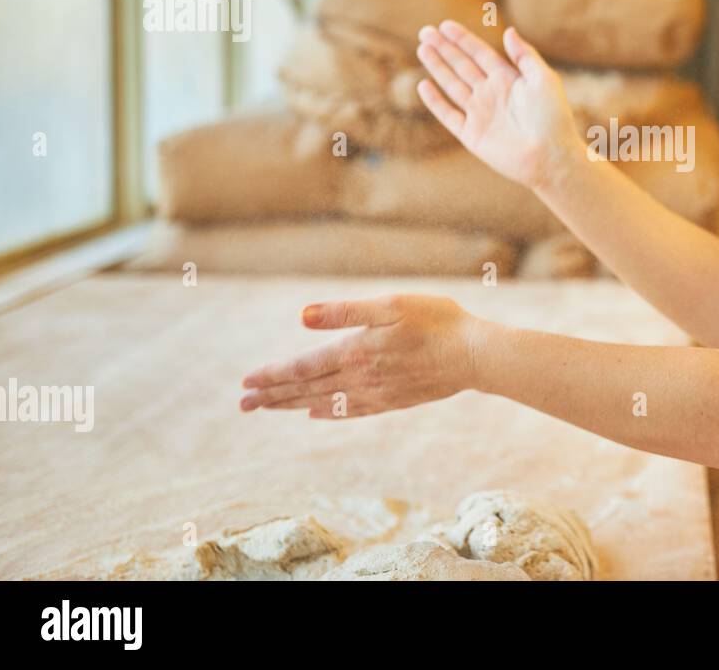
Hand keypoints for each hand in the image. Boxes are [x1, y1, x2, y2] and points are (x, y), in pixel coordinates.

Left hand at [239, 294, 479, 418]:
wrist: (475, 355)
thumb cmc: (437, 321)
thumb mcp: (391, 304)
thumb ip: (345, 312)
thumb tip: (302, 317)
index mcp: (356, 351)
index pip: (303, 367)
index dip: (272, 375)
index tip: (245, 382)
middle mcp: (361, 377)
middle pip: (306, 389)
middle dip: (272, 395)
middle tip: (243, 404)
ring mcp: (377, 393)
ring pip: (323, 402)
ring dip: (292, 405)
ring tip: (268, 408)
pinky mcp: (393, 400)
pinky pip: (351, 411)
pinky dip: (327, 413)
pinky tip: (315, 414)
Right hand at [416, 20, 582, 189]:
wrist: (550, 156)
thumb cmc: (552, 117)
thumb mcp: (543, 79)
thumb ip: (524, 55)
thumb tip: (509, 31)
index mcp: (508, 79)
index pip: (480, 54)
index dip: (462, 40)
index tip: (445, 25)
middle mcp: (491, 94)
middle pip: (462, 66)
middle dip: (444, 49)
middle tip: (425, 32)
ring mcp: (480, 114)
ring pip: (452, 85)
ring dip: (437, 67)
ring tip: (423, 48)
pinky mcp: (472, 135)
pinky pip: (449, 115)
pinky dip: (435, 101)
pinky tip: (424, 85)